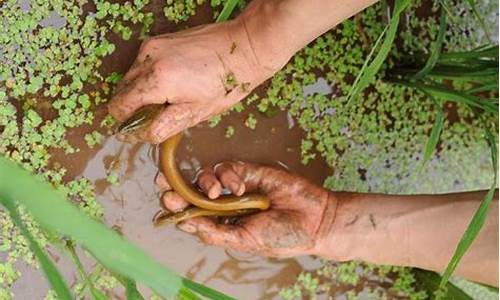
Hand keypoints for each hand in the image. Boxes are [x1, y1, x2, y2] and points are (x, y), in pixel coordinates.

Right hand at [108, 18, 285, 143]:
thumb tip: (139, 135)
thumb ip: (162, 126)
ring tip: (169, 98)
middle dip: (134, 107)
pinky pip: (141, 64)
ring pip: (130, 77)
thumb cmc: (226, 84)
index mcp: (157, 80)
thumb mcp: (195, 113)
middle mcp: (148, 59)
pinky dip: (148, 77)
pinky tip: (172, 83)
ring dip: (141, 92)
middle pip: (121, 91)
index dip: (126, 122)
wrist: (243, 48)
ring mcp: (152, 46)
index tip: (138, 129)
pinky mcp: (158, 40)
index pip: (119, 106)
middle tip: (159, 114)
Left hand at [156, 162, 337, 257]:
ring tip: (216, 193)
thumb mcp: (246, 241)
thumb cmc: (281, 236)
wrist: (313, 218)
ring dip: (204, 182)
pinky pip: (226, 168)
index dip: (176, 208)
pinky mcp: (247, 171)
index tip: (166, 203)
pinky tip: (241, 187)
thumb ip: (218, 233)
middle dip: (176, 188)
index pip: (191, 215)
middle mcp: (224, 205)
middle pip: (191, 192)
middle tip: (163, 184)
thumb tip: (188, 224)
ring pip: (205, 177)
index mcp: (221, 225)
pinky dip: (229, 175)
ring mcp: (235, 187)